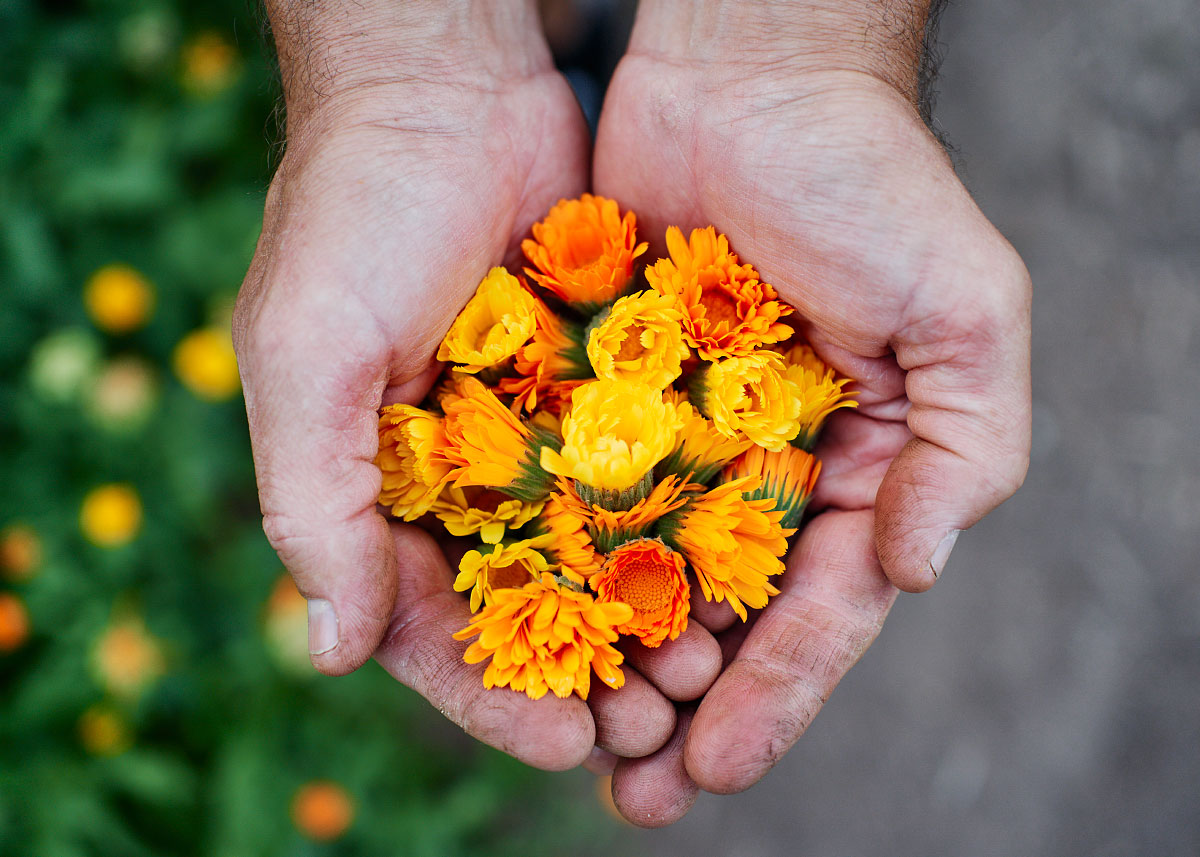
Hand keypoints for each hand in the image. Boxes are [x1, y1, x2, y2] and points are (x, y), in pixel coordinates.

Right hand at [233, 1, 708, 770]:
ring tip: (708, 672)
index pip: (435, 626)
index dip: (495, 697)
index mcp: (382, 492)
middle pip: (534, 611)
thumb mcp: (304, 354)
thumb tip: (332, 651)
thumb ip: (313, 501)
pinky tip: (733, 572)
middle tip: (657, 731)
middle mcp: (466, 478)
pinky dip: (684, 528)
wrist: (444, 90)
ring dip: (650, 619)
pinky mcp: (607, 384)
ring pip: (602, 556)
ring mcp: (542, 433)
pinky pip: (650, 474)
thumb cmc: (352, 215)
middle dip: (593, 678)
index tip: (565, 748)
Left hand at [593, 0, 1030, 823]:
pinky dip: (556, 561)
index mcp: (854, 471)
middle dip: (682, 708)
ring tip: (575, 741)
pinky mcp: (603, 398)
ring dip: (612, 660)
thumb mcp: (966, 312)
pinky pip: (576, 494)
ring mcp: (678, 439)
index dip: (773, 697)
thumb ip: (968, 447)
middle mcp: (763, 471)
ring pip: (640, 575)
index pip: (816, 612)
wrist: (749, 78)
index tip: (716, 768)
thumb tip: (915, 572)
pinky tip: (523, 623)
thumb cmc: (870, 183)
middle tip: (631, 791)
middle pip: (720, 619)